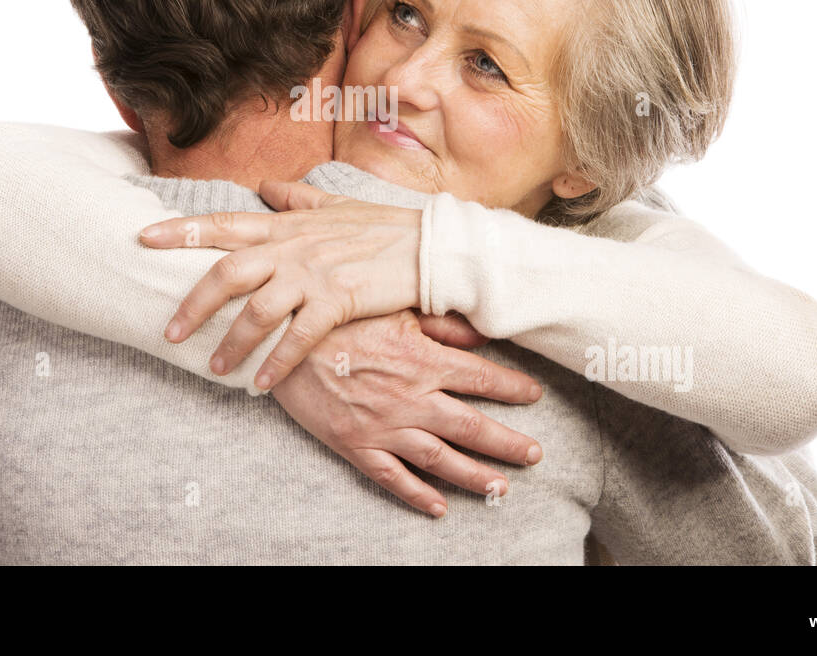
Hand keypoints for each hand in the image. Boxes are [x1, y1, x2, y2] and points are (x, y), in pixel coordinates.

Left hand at [139, 180, 422, 388]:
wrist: (430, 246)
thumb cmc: (383, 226)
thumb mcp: (336, 204)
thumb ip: (295, 197)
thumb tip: (266, 186)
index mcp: (286, 224)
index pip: (224, 224)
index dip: (181, 230)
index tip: (142, 237)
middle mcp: (292, 246)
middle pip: (227, 272)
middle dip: (193, 304)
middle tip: (168, 332)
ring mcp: (314, 272)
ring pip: (257, 309)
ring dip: (232, 343)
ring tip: (214, 368)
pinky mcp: (339, 299)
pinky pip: (298, 336)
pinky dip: (277, 362)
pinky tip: (262, 385)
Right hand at [270, 311, 543, 516]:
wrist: (281, 340)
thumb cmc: (338, 317)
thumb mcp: (393, 308)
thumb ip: (439, 324)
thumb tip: (480, 334)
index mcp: (422, 359)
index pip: (480, 378)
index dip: (512, 388)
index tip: (534, 394)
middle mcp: (409, 397)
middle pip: (471, 426)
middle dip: (507, 443)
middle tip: (536, 454)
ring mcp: (383, 426)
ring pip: (440, 458)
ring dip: (476, 475)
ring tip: (502, 488)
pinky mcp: (355, 445)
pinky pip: (392, 477)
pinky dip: (418, 495)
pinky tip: (440, 507)